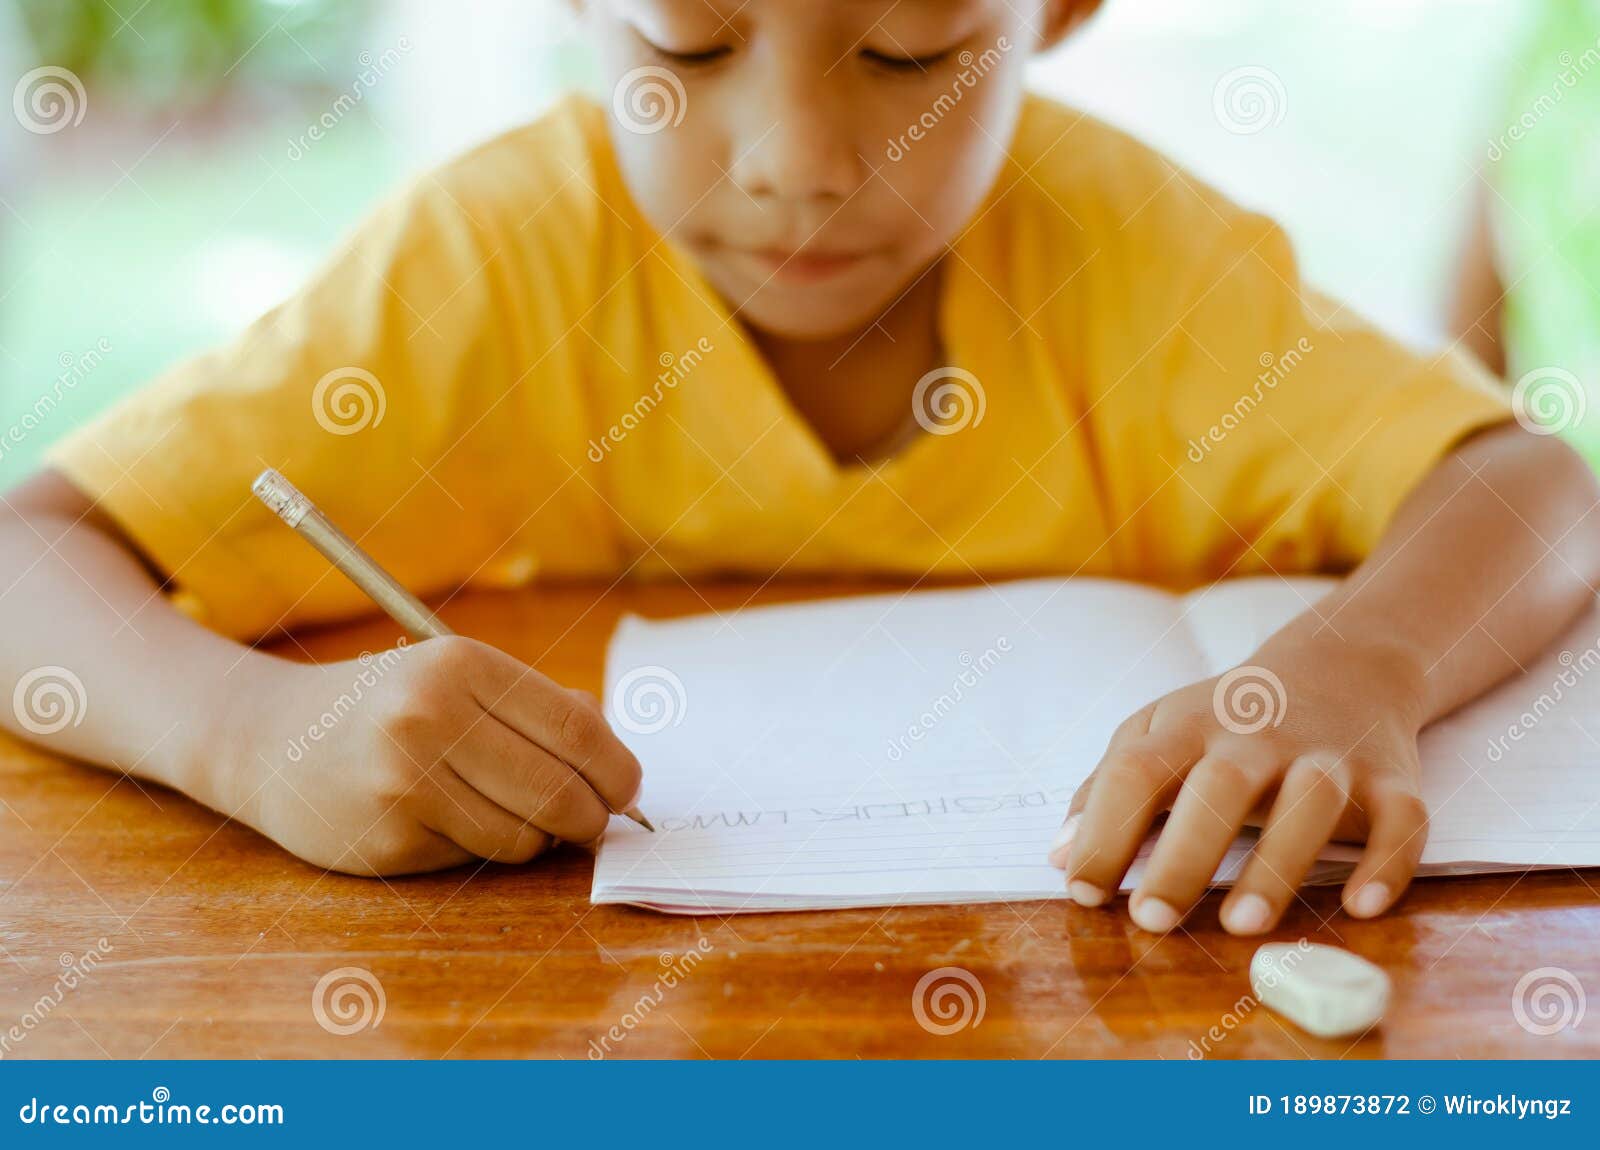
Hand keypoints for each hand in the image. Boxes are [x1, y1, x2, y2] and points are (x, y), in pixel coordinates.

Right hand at [222, 636, 642, 874]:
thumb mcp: (460, 679)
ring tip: (506, 809)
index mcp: (462, 665)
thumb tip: (621, 765)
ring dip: (536, 836)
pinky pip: (476, 857)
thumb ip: (543, 709)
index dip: (619, 771)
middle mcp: (431, 717)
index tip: (628, 788)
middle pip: (562, 793)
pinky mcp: (387, 838)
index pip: (578, 732)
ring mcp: (405, 781)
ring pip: (525, 837)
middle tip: (592, 820)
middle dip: (592, 817)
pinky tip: (447, 820)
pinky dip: (482, 847)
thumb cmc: (386, 706)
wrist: (270, 741)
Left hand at [1047, 632, 1429, 933]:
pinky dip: (1388, 864)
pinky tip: (1361, 907)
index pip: (1137, 771)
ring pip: (1311, 802)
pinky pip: (1402, 821)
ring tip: (1240, 925)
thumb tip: (1060, 858)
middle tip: (1152, 918)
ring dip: (1277, 865)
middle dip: (1183, 854)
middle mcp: (1259, 737)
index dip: (1105, 830)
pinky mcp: (1392, 781)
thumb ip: (1107, 790)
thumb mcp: (1157, 732)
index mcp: (1189, 726)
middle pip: (1220, 787)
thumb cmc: (1227, 721)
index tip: (1083, 892)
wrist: (1343, 665)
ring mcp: (1330, 757)